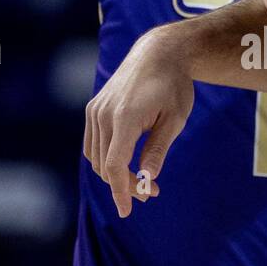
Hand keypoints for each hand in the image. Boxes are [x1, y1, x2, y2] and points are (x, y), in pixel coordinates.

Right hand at [84, 29, 193, 216]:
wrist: (158, 54)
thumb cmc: (173, 86)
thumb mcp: (174, 120)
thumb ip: (158, 150)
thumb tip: (147, 178)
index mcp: (124, 117)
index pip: (114, 165)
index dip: (119, 191)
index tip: (127, 211)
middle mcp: (103, 114)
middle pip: (105, 165)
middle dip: (124, 185)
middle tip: (151, 192)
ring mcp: (95, 110)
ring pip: (96, 157)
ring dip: (115, 174)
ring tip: (142, 181)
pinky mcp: (93, 108)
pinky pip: (92, 144)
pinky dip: (105, 159)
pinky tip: (125, 163)